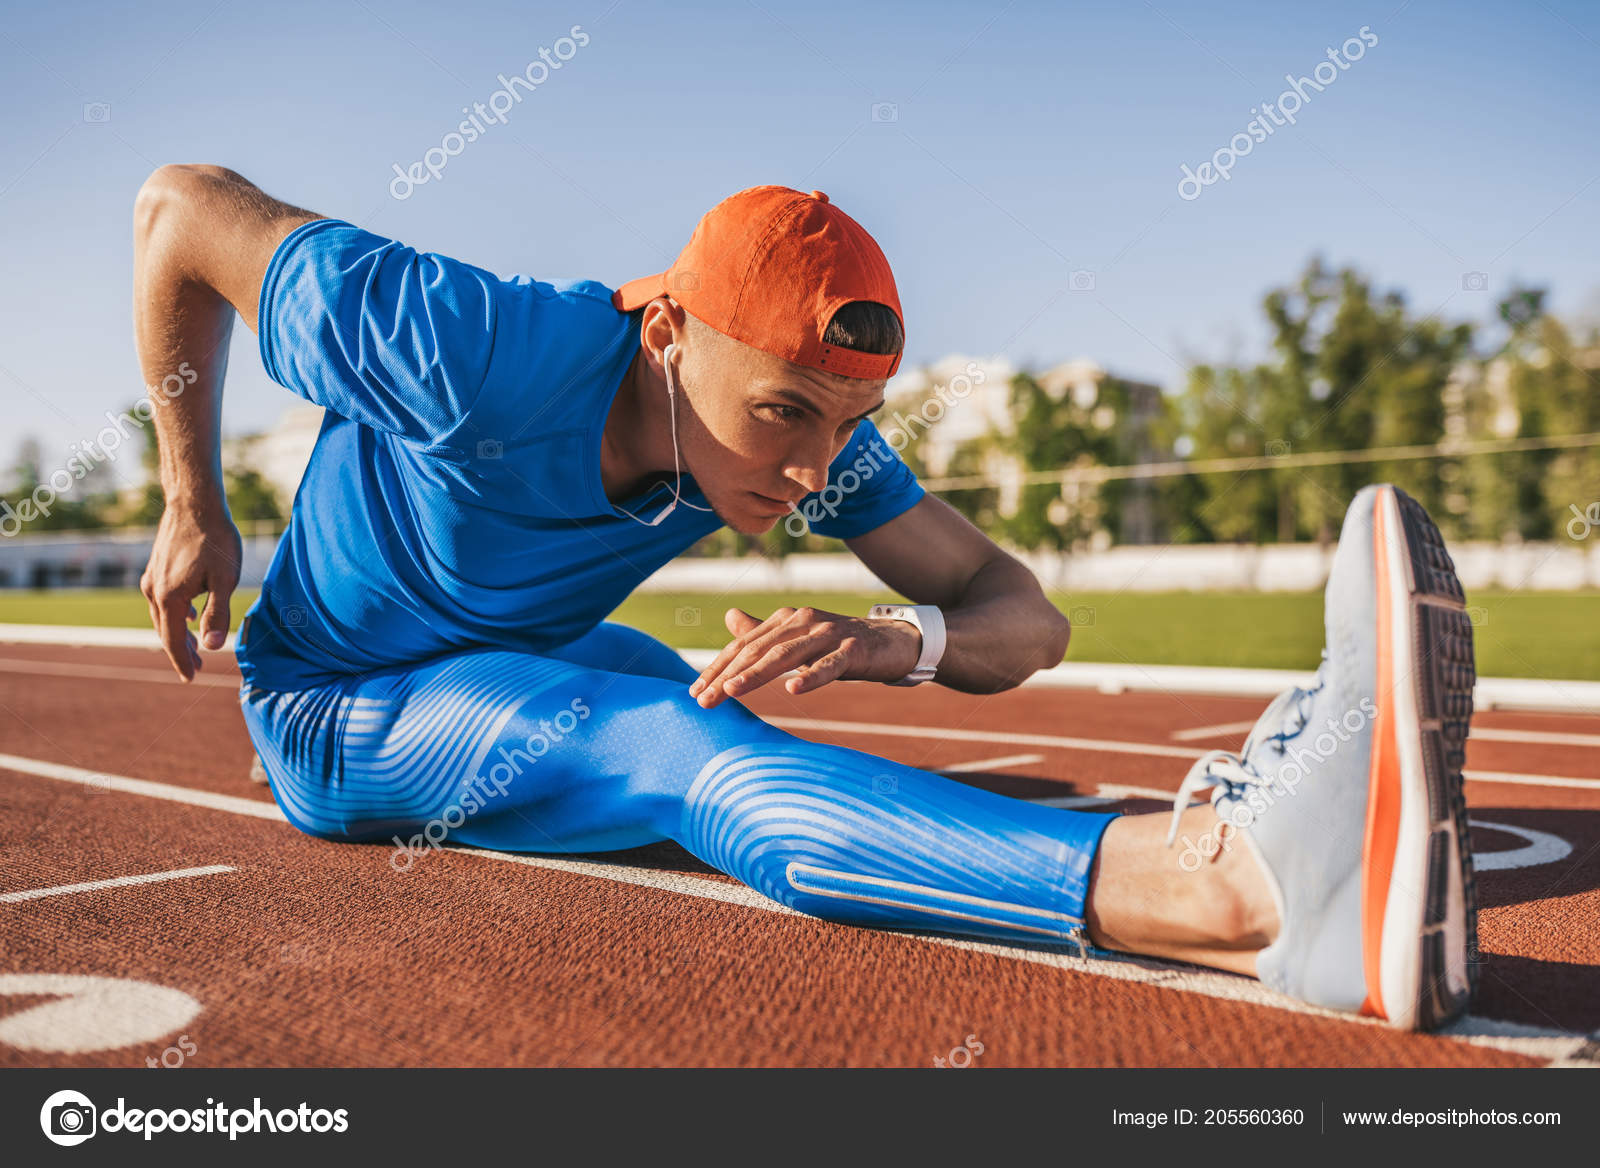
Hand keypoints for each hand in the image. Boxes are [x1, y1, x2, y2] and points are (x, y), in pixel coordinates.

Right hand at [140, 498, 241, 680]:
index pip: (173, 640)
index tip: (190, 679)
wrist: (194, 503)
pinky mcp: (156, 567)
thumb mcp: (225, 579)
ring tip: (195, 647)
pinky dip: (174, 614)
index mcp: (169, 598)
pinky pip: (161, 600)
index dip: (182, 661)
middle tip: (196, 669)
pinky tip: (189, 614)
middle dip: (180, 652)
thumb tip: (214, 647)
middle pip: (165, 630)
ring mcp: (152, 578)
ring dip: (177, 633)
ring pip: (161, 615)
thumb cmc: (215, 539)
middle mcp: (153, 591)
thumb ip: (218, 613)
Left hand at [688, 606, 922, 707]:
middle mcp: (803, 621)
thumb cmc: (840, 644)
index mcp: (786, 620)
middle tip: (703, 700)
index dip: (717, 667)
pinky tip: (793, 690)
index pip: (743, 645)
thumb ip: (764, 632)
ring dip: (756, 673)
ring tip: (732, 690)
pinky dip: (810, 677)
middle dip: (726, 675)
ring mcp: (828, 634)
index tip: (695, 692)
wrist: (892, 641)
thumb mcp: (799, 638)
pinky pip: (829, 665)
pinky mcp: (853, 650)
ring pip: (786, 655)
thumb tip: (729, 618)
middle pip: (757, 649)